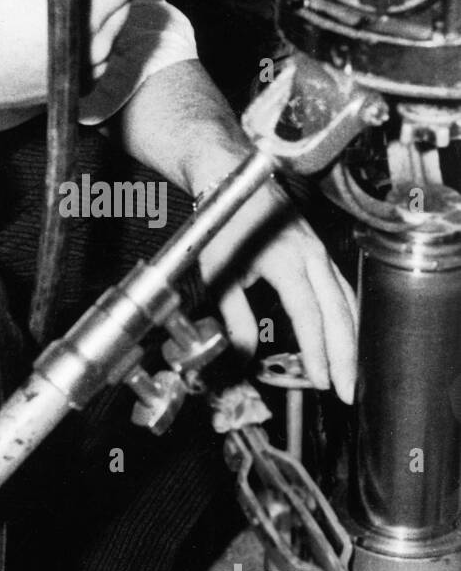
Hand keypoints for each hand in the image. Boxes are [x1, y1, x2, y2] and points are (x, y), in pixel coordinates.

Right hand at [0, 0, 135, 126]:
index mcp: (83, 17)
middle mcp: (95, 48)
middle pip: (124, 4)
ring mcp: (91, 71)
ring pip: (114, 30)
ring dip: (98, 16)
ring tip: (62, 12)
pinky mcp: (84, 86)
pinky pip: (102, 55)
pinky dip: (89, 42)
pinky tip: (59, 36)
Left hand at [198, 185, 357, 402]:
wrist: (228, 180)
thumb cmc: (221, 224)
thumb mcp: (218, 273)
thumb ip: (234, 316)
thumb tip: (244, 353)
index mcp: (285, 260)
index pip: (308, 315)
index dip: (316, 351)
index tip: (319, 380)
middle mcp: (309, 255)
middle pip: (338, 311)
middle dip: (345, 355)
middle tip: (346, 390)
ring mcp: (318, 250)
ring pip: (346, 299)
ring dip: (351, 338)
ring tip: (350, 373)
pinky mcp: (319, 250)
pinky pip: (341, 287)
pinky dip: (347, 315)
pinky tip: (346, 337)